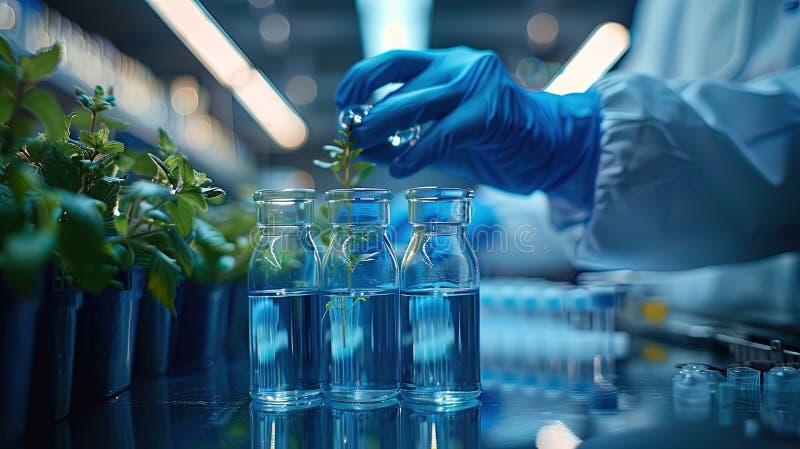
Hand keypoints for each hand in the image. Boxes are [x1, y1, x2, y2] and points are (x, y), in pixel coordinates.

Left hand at [335, 46, 601, 195]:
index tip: (342, 104)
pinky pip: (444, 132)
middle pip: (400, 85)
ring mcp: (478, 85)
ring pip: (418, 104)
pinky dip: (418, 152)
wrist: (552, 149)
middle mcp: (460, 65)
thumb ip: (406, 138)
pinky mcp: (492, 112)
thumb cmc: (494, 144)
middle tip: (349, 139)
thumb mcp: (442, 138)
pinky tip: (400, 169)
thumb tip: (361, 147)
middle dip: (368, 114)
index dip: (361, 79)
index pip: (393, 61)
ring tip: (364, 149)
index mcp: (446, 65)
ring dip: (383, 128)